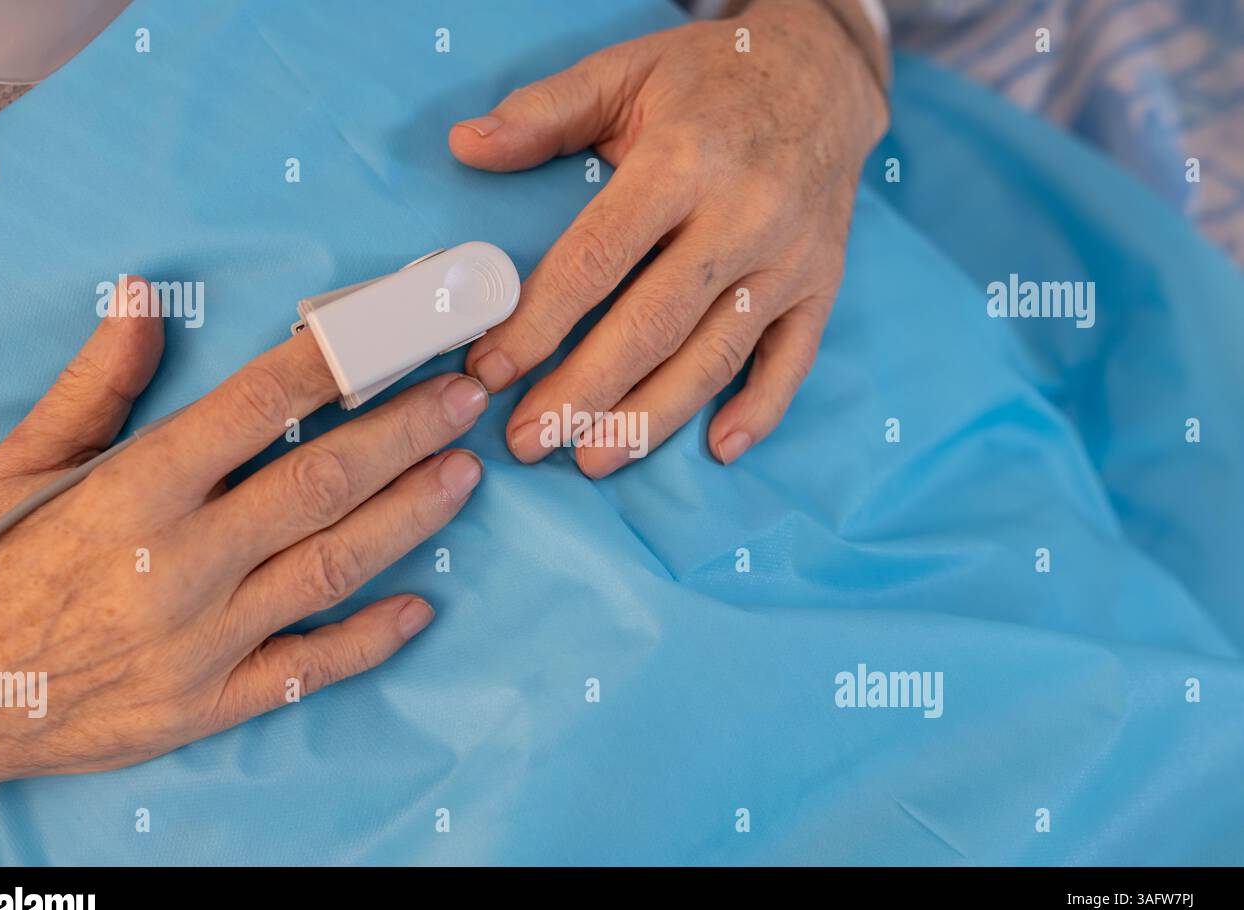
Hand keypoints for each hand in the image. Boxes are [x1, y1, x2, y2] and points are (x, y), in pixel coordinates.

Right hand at [0, 282, 487, 801]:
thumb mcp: (19, 466)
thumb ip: (97, 386)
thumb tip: (144, 296)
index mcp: (133, 490)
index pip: (258, 406)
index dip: (339, 363)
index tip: (398, 330)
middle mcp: (178, 561)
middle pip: (319, 482)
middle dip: (405, 433)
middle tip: (467, 396)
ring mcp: (201, 640)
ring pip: (331, 566)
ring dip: (408, 516)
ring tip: (463, 472)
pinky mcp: (209, 704)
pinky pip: (307, 668)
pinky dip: (368, 639)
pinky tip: (421, 607)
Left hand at [449, 0, 887, 475]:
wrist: (822, 72)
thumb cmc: (710, 77)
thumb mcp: (625, 71)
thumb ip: (544, 112)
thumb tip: (464, 146)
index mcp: (683, 161)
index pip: (598, 259)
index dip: (539, 323)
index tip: (491, 370)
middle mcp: (743, 216)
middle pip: (653, 325)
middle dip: (584, 393)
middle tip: (530, 441)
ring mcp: (790, 259)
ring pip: (716, 357)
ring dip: (652, 418)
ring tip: (594, 460)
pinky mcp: (823, 285)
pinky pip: (794, 360)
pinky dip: (760, 410)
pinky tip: (718, 450)